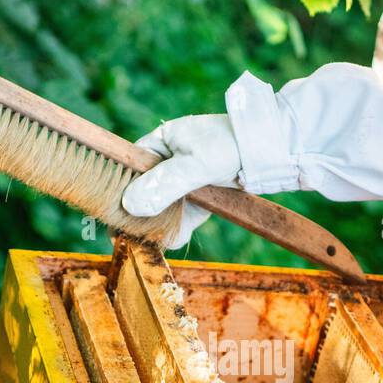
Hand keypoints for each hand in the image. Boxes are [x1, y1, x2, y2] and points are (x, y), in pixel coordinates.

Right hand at [122, 113, 241, 247]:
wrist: (271, 150)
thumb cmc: (230, 145)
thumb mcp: (194, 165)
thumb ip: (164, 185)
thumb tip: (131, 206)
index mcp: (161, 142)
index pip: (129, 166)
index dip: (118, 189)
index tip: (112, 212)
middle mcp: (169, 160)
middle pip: (144, 190)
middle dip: (139, 213)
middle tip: (129, 234)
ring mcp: (185, 179)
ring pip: (162, 205)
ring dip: (158, 223)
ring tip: (149, 240)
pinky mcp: (202, 195)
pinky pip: (183, 215)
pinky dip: (178, 228)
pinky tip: (174, 239)